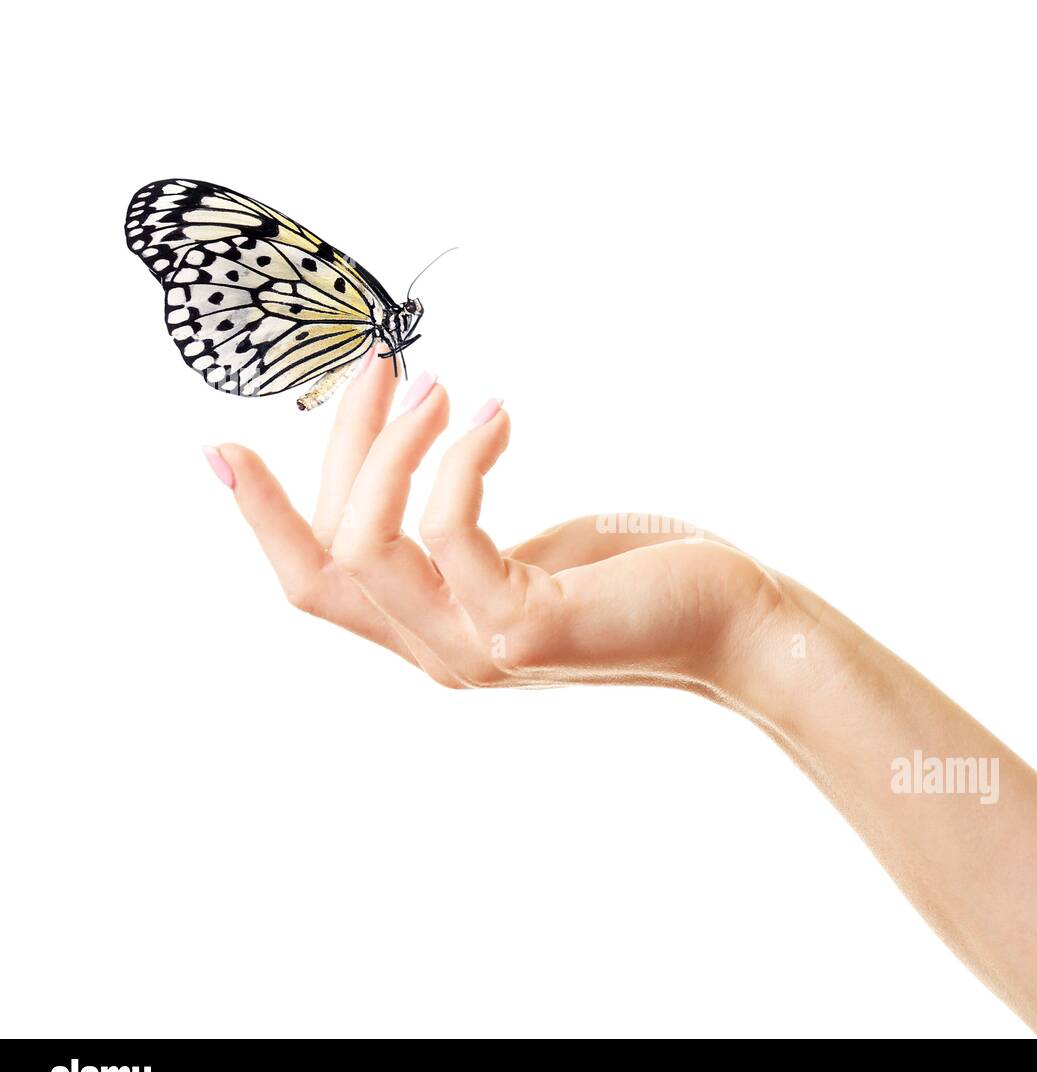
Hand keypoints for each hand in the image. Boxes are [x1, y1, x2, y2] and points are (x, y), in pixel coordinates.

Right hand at [204, 350, 782, 693]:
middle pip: (326, 555)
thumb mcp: (523, 549)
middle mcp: (440, 654)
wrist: (728, 617)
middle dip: (338, 449)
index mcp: (431, 631)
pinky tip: (501, 415)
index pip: (314, 583)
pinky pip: (449, 527)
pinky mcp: (523, 628)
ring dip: (390, 446)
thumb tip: (416, 448)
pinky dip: (462, 456)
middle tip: (379, 366)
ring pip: (368, 543)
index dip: (259, 517)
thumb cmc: (633, 573)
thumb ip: (459, 532)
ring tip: (441, 381)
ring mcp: (476, 650)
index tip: (221, 444)